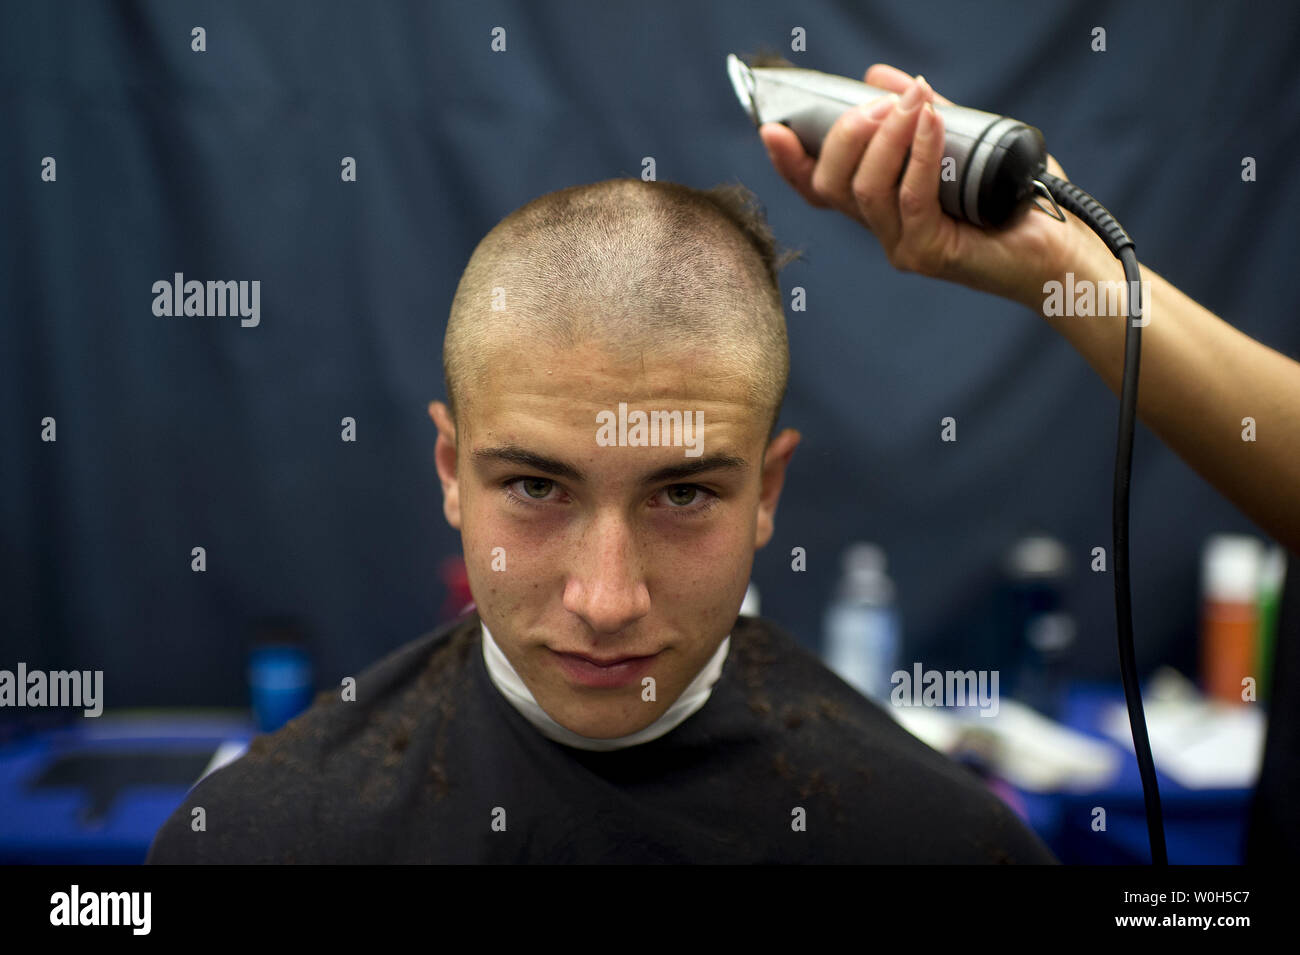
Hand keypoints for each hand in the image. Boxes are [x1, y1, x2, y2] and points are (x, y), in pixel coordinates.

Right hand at [759, 64, 1105, 311]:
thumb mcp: (965, 142)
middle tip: (880, 101)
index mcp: (883, 209)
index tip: (774, 127)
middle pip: (832, 186)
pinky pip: (909, 198)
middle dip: (845, 133)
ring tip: (911, 101)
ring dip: (883, 137)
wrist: (1062, 250)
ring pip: (864, 190)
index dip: (790, 162)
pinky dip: (916, 153)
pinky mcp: (929, 253)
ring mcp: (903, 246)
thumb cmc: (1017, 201)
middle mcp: (884, 232)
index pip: (820, 189)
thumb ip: (924, 115)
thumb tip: (879, 78)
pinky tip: (929, 120)